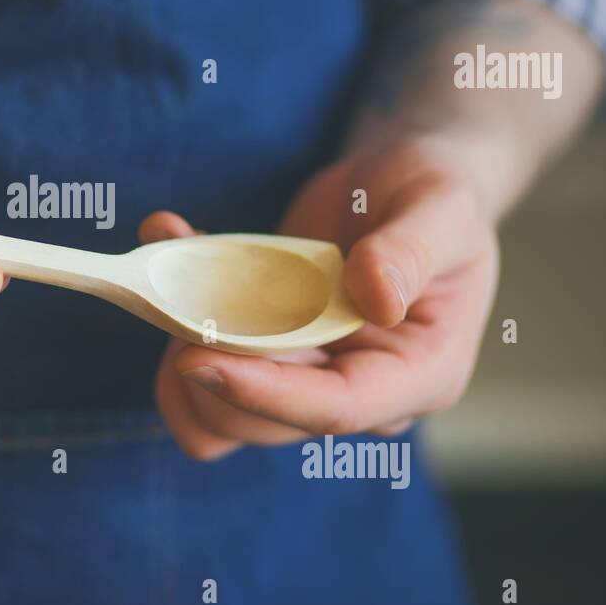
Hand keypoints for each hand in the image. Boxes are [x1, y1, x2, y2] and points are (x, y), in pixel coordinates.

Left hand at [141, 131, 498, 459]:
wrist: (401, 182)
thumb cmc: (436, 193)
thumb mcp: (440, 206)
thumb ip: (411, 252)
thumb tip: (377, 299)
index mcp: (421, 372)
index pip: (335, 410)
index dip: (262, 392)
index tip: (194, 357)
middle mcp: (365, 392)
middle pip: (266, 422)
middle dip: (209, 373)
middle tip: (172, 298)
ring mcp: (312, 380)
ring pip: (224, 413)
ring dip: (179, 360)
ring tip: (166, 279)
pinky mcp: (273, 358)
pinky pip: (209, 373)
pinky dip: (174, 329)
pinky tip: (174, 251)